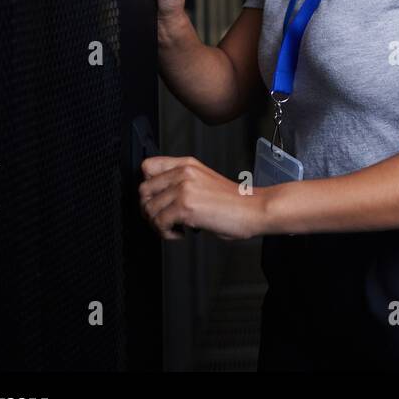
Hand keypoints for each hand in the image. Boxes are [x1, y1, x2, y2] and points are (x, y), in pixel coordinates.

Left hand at [138, 156, 263, 241]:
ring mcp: (183, 188)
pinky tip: (182, 232)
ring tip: (175, 228)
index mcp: (188, 164)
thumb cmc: (235, 201)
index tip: (156, 198)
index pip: (148, 166)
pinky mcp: (185, 207)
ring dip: (158, 224)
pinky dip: (167, 233)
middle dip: (149, 209)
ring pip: (149, 209)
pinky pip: (159, 223)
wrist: (254, 209)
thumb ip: (182, 183)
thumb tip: (159, 198)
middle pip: (143, 189)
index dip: (148, 185)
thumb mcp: (205, 181)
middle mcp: (183, 173)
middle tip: (163, 218)